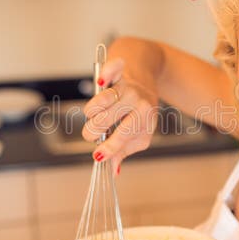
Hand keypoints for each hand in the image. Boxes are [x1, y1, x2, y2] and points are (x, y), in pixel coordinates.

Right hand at [82, 58, 158, 173]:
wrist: (147, 73)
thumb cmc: (140, 107)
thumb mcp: (140, 130)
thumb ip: (125, 149)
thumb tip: (112, 169)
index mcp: (145, 119)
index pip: (124, 136)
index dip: (109, 148)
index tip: (97, 156)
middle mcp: (137, 102)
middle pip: (106, 120)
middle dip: (93, 131)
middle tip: (91, 134)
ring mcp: (127, 86)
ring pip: (100, 102)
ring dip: (90, 112)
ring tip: (92, 116)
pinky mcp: (119, 70)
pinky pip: (111, 70)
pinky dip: (106, 74)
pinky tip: (102, 82)